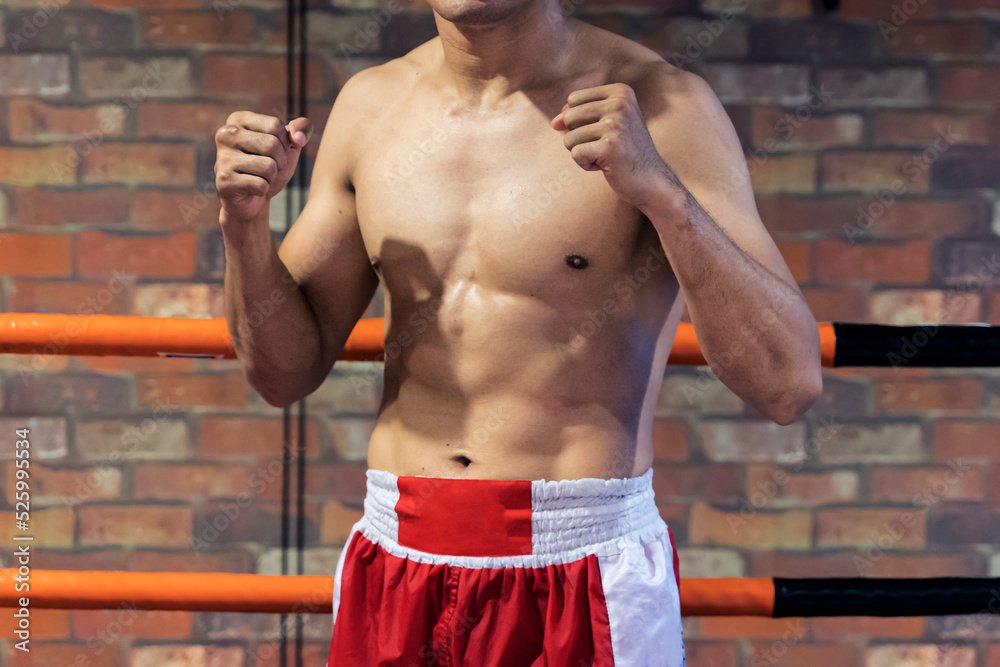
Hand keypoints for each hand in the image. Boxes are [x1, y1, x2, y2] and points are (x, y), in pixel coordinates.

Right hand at [215, 112, 312, 222]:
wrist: (254, 197)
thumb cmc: (270, 165)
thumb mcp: (290, 143)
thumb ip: (302, 127)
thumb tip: (299, 138)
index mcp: (239, 119)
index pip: (275, 125)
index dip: (284, 143)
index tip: (274, 151)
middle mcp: (226, 134)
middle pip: (272, 145)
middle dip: (280, 161)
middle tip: (269, 167)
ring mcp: (222, 157)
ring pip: (268, 166)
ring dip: (271, 176)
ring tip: (259, 176)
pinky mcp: (224, 180)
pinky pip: (261, 185)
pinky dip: (263, 189)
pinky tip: (251, 188)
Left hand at [552, 83, 668, 210]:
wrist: (652, 180)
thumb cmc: (625, 152)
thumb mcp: (605, 125)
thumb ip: (577, 117)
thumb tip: (554, 123)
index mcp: (620, 92)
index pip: (572, 100)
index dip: (578, 121)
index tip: (604, 132)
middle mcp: (619, 103)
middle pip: (568, 117)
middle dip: (579, 138)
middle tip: (605, 146)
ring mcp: (615, 124)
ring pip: (569, 138)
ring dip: (583, 153)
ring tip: (607, 156)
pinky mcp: (609, 146)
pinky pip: (575, 154)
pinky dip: (586, 165)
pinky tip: (607, 166)